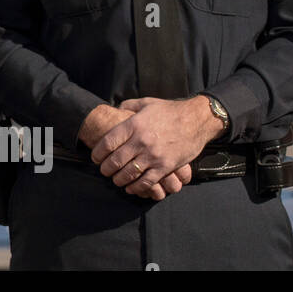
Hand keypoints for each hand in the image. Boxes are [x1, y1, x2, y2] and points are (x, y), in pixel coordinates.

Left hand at [90, 97, 219, 199]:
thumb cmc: (170, 111)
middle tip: (103, 171)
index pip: (108, 143)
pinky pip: (147, 182)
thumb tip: (115, 109)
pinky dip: (136, 187)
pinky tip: (131, 188)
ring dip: (118, 179)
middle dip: (106, 169)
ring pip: (129, 173)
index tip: (95, 158)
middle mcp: (141, 141)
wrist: (197, 119)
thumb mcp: (147, 103)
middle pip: (115, 160)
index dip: (98, 153)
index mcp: (134, 125)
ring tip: (115, 180)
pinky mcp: (166, 166)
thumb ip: (128, 106)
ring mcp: (154, 155)